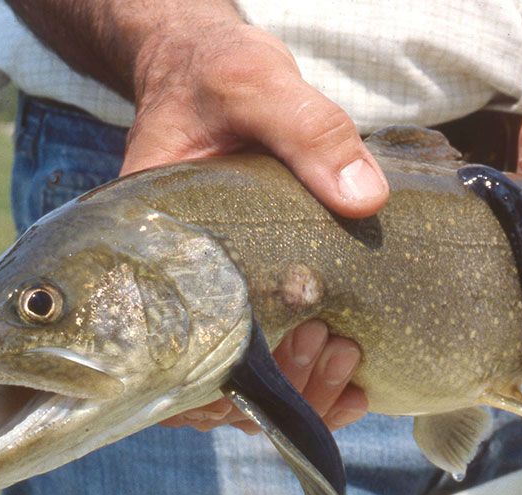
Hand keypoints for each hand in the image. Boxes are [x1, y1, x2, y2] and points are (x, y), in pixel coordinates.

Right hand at [127, 21, 381, 431]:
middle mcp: (177, 288)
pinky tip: (355, 382)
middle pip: (209, 388)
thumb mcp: (257, 86)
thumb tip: (366, 199)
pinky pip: (270, 366)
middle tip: (328, 344)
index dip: (215, 385)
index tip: (283, 352)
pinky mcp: (251, 295)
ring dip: (298, 394)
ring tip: (344, 356)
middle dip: (278, 389)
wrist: (208, 72)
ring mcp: (214, 298)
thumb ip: (308, 133)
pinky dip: (311, 389)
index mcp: (155, 248)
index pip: (163, 352)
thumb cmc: (215, 78)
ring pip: (241, 389)